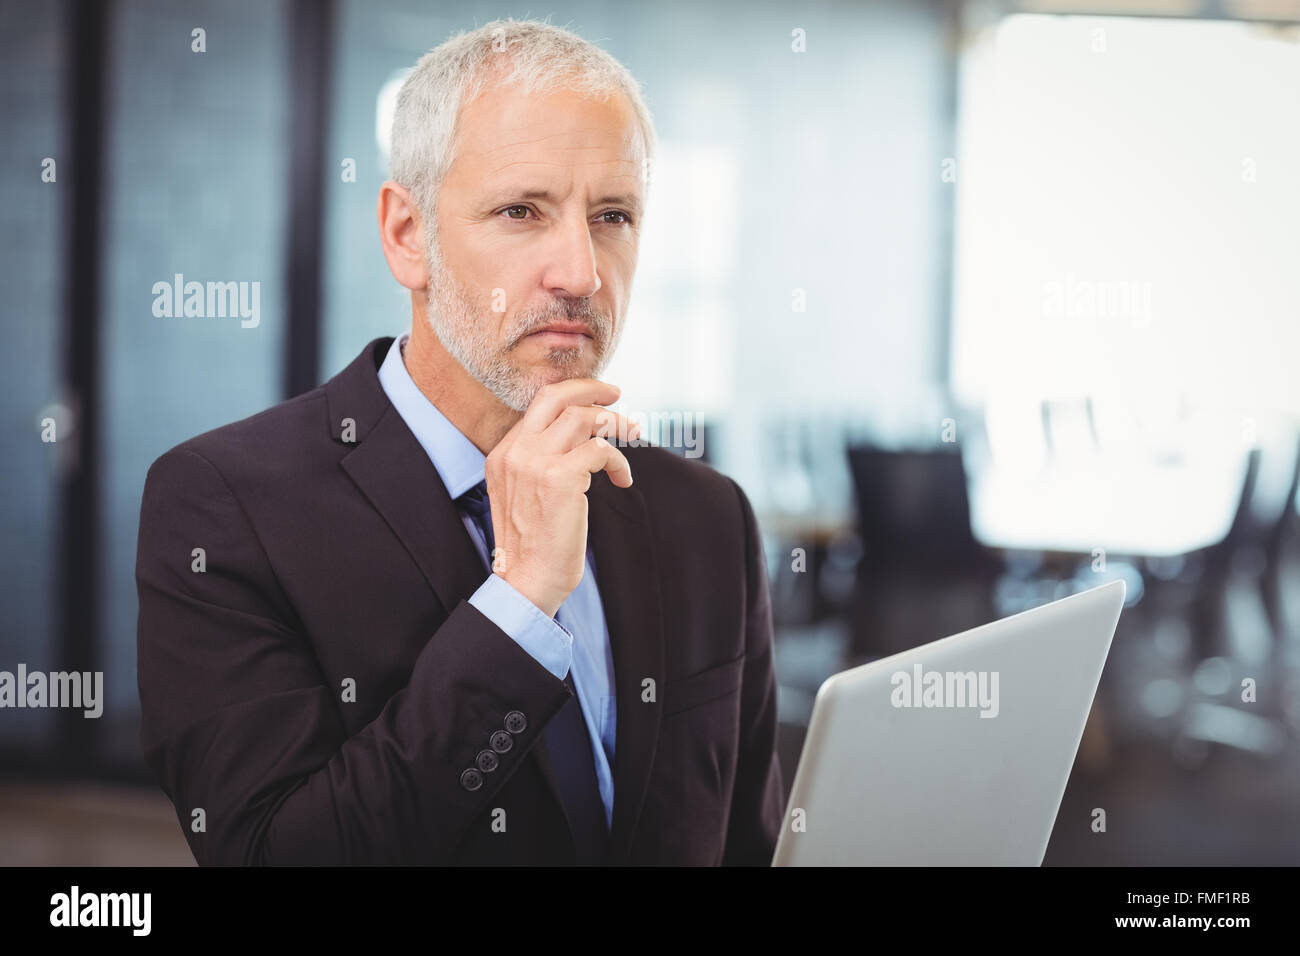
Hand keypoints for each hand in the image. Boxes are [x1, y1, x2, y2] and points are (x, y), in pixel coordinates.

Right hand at [484, 380, 639, 616]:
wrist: (526, 581)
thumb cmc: (533, 546)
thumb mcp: (523, 496)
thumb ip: (538, 465)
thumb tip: (581, 441)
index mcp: (502, 455)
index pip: (539, 407)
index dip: (572, 398)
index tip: (598, 403)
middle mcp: (515, 452)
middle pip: (555, 396)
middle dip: (591, 388)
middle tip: (616, 394)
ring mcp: (536, 462)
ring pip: (584, 417)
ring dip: (615, 424)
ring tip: (632, 436)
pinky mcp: (560, 478)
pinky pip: (602, 450)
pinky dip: (620, 460)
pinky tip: (624, 479)